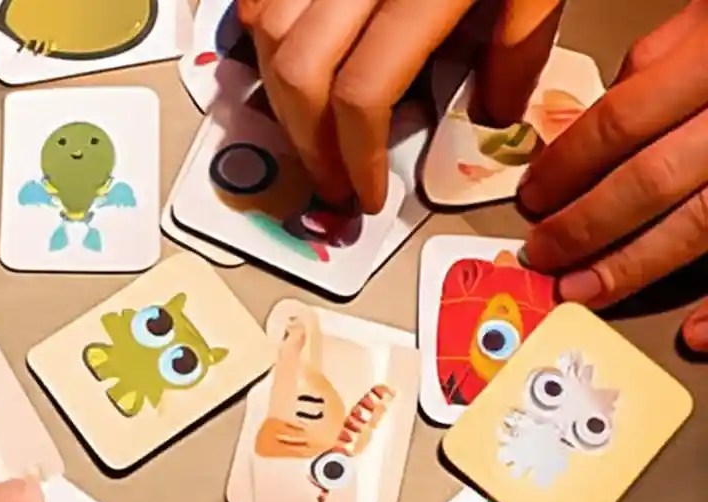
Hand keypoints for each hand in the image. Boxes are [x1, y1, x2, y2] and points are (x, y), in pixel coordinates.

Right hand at [239, 0, 562, 211]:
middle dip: (307, 141)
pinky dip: (260, 32)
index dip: (355, 157)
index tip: (364, 192)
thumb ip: (517, 50)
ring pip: (264, 32)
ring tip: (307, 128)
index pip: (361, 94)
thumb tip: (492, 115)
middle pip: (298, 73)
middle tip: (328, 177)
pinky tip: (284, 57)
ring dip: (278, 94)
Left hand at [517, 0, 707, 350]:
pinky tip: (693, 334)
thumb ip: (658, 64)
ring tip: (584, 291)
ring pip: (702, 225)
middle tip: (543, 252)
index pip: (621, 121)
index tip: (532, 195)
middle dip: (586, 225)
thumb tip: (595, 117)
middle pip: (653, 181)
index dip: (567, 166)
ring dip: (635, 266)